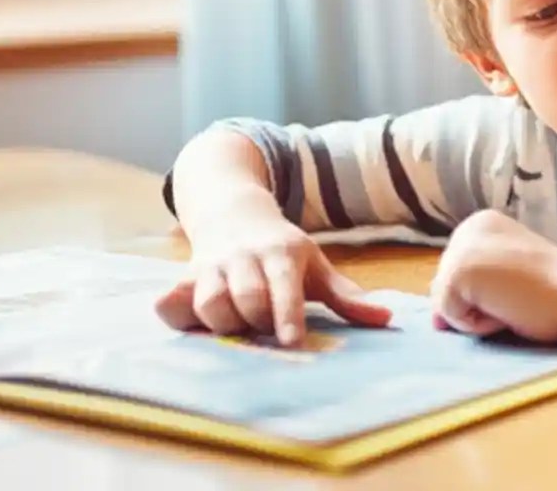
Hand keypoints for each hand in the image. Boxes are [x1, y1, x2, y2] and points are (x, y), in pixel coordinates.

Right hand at [154, 212, 390, 345]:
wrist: (234, 213)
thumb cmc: (283, 251)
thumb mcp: (316, 265)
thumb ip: (346, 295)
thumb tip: (386, 318)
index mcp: (281, 254)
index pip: (284, 287)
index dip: (287, 316)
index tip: (292, 343)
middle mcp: (244, 258)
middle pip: (247, 298)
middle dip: (257, 322)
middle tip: (265, 333)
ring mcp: (211, 266)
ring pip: (210, 302)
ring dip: (223, 324)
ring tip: (237, 329)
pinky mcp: (185, 276)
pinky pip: (171, 300)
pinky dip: (177, 314)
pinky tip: (192, 323)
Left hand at [431, 209, 556, 341]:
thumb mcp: (508, 280)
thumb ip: (474, 291)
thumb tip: (436, 322)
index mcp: (483, 224)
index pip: (459, 274)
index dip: (486, 295)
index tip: (522, 287)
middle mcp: (467, 228)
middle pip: (446, 287)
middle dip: (478, 304)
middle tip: (521, 295)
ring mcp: (460, 247)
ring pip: (446, 303)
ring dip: (478, 315)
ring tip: (514, 301)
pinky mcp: (457, 272)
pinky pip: (450, 316)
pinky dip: (477, 324)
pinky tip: (507, 308)